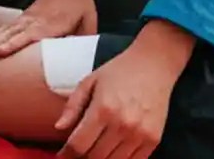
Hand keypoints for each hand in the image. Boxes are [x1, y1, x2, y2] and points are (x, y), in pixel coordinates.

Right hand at [0, 0, 97, 60]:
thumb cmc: (79, 5)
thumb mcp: (88, 23)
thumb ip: (83, 42)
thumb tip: (80, 63)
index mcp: (51, 24)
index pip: (31, 36)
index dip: (15, 44)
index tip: (2, 52)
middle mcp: (34, 22)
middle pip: (13, 34)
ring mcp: (25, 20)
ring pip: (4, 31)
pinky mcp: (20, 20)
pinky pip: (2, 29)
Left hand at [54, 20, 195, 158]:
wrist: (155, 64)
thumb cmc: (120, 70)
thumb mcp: (90, 81)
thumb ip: (72, 106)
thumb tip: (58, 128)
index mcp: (102, 109)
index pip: (78, 145)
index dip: (66, 154)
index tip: (63, 155)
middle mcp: (121, 124)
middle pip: (94, 158)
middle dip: (82, 158)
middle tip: (78, 153)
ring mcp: (139, 134)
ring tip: (94, 152)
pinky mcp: (153, 139)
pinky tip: (113, 153)